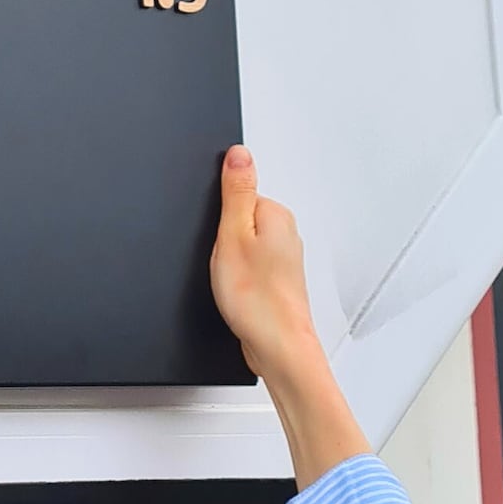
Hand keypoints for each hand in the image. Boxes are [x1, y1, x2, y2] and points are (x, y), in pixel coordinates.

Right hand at [209, 144, 319, 383]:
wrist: (278, 351)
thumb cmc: (257, 301)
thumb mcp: (233, 235)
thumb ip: (236, 191)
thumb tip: (239, 152)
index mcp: (277, 214)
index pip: (236, 193)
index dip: (217, 214)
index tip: (217, 235)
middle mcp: (286, 233)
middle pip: (239, 217)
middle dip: (223, 236)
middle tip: (223, 261)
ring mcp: (284, 258)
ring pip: (243, 244)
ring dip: (230, 259)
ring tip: (231, 281)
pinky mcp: (277, 280)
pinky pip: (249, 264)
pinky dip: (238, 275)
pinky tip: (237, 292)